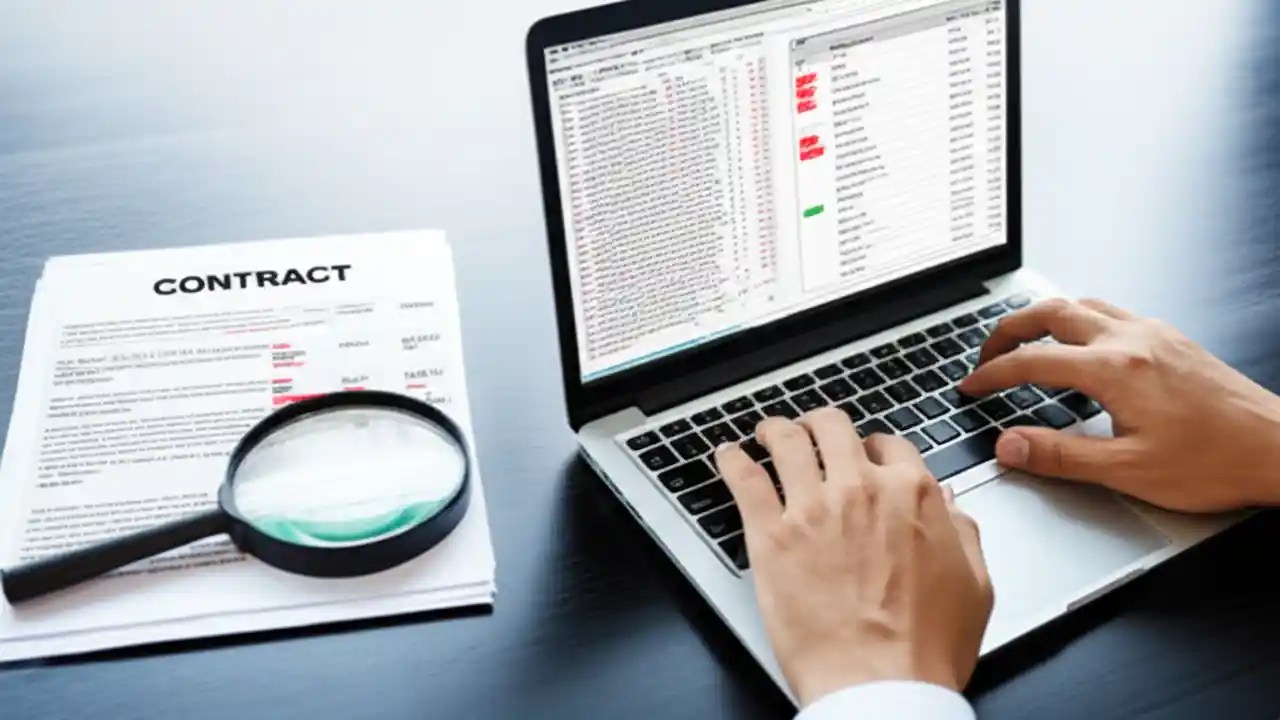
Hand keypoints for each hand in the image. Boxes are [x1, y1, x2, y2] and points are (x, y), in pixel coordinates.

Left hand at [714, 409, 992, 705]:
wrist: (881, 685)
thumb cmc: (925, 648)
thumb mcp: (974, 586)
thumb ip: (961, 532)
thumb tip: (948, 503)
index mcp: (912, 495)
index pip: (889, 443)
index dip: (874, 446)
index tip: (864, 455)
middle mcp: (860, 489)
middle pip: (833, 427)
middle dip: (820, 424)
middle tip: (810, 432)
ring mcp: (812, 508)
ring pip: (785, 439)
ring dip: (774, 430)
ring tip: (766, 433)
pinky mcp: (770, 534)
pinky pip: (744, 478)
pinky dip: (731, 459)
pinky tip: (728, 455)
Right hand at [960, 298, 1279, 511]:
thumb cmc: (1215, 462)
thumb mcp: (1128, 471)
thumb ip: (1059, 456)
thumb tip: (1008, 446)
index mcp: (1115, 370)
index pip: (1032, 361)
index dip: (991, 374)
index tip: (970, 387)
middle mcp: (1132, 340)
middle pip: (1050, 312)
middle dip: (1007, 330)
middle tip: (985, 354)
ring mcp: (1155, 334)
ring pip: (1082, 304)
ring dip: (1043, 318)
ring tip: (1023, 343)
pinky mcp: (1172, 340)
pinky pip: (1112, 312)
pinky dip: (1079, 321)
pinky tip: (1081, 348)